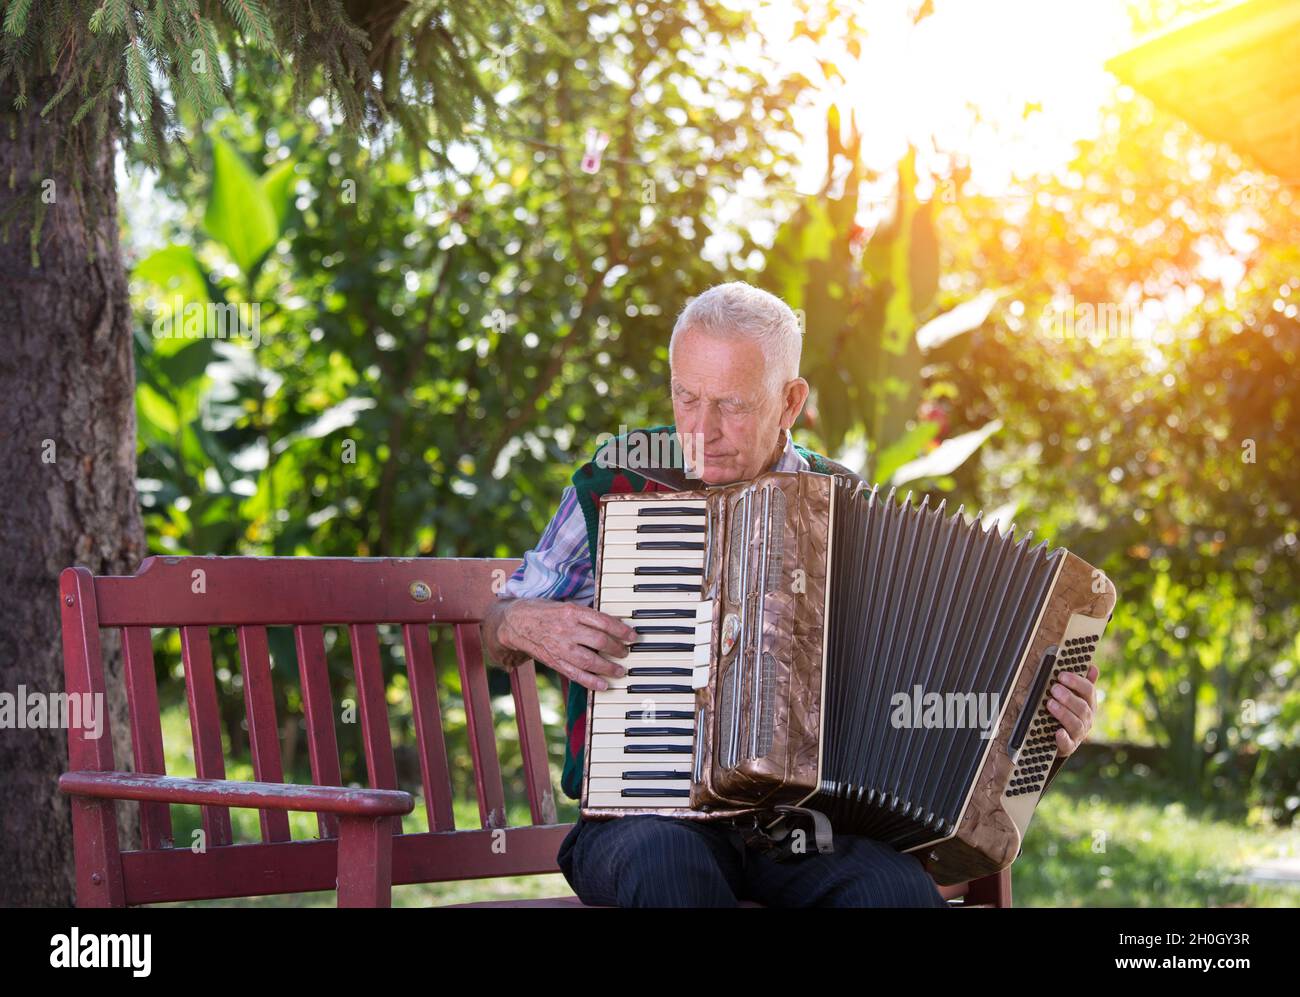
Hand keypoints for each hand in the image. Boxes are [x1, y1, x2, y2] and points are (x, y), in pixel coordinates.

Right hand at [497, 598, 638, 691]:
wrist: (516, 622)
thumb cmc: (544, 611)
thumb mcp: (566, 605)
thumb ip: (586, 615)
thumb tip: (613, 625)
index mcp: (572, 612)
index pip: (604, 622)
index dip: (622, 630)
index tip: (632, 636)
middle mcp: (567, 630)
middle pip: (600, 642)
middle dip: (618, 649)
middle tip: (626, 652)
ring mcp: (560, 647)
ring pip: (590, 661)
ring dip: (609, 668)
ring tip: (620, 671)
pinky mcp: (554, 661)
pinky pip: (575, 675)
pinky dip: (591, 682)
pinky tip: (603, 685)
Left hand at [1047, 663, 1097, 757]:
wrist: (1061, 739)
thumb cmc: (1069, 712)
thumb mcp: (1076, 697)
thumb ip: (1082, 683)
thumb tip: (1092, 667)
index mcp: (1089, 704)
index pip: (1089, 690)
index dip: (1076, 682)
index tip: (1061, 675)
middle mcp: (1087, 719)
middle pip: (1082, 707)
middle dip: (1068, 697)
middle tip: (1054, 688)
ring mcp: (1078, 734)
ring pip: (1076, 724)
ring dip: (1063, 713)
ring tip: (1050, 703)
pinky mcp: (1068, 746)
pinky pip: (1067, 744)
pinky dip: (1063, 738)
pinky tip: (1057, 732)